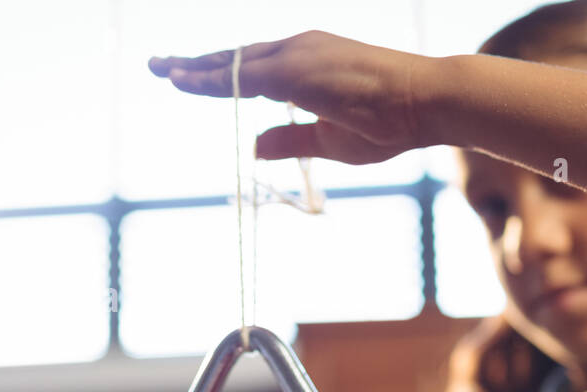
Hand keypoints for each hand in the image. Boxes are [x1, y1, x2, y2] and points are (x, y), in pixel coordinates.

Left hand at [149, 30, 429, 165]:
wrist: (427, 102)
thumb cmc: (390, 123)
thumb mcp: (327, 140)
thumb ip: (289, 140)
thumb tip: (251, 147)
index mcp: (308, 64)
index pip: (254, 67)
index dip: (220, 75)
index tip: (188, 77)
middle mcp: (298, 50)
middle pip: (236, 57)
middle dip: (196, 64)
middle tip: (159, 66)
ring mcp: (297, 54)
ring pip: (234, 62)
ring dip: (195, 68)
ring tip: (162, 71)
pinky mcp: (297, 69)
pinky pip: (243, 74)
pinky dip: (211, 77)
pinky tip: (184, 80)